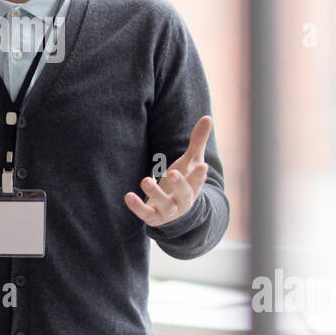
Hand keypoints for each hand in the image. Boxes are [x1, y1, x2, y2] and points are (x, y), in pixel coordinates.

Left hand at [124, 115, 211, 229]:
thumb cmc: (183, 180)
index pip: (198, 180)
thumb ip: (197, 141)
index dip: (200, 175)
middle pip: (185, 195)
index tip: (203, 166)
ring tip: (145, 180)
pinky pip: (146, 214)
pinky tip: (128, 196)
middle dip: (180, 184)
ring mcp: (169, 211)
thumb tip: (208, 117)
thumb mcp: (190, 161)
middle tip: (172, 172)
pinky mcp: (154, 217)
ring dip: (155, 193)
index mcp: (194, 186)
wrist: (175, 210)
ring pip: (165, 205)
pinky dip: (137, 206)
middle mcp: (183, 201)